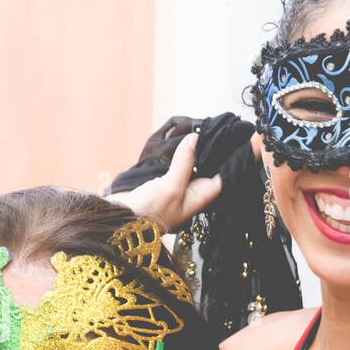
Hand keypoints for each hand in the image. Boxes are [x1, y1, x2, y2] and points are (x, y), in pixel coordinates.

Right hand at [106, 131, 223, 230]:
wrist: (119, 222)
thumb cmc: (149, 213)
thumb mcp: (171, 186)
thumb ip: (184, 162)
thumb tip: (194, 138)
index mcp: (200, 196)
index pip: (223, 174)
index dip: (228, 157)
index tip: (231, 136)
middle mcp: (191, 191)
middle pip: (207, 167)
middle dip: (208, 150)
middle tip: (211, 127)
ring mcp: (176, 187)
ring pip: (190, 164)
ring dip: (191, 150)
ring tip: (196, 129)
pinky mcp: (162, 182)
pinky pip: (174, 164)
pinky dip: (176, 153)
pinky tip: (178, 139)